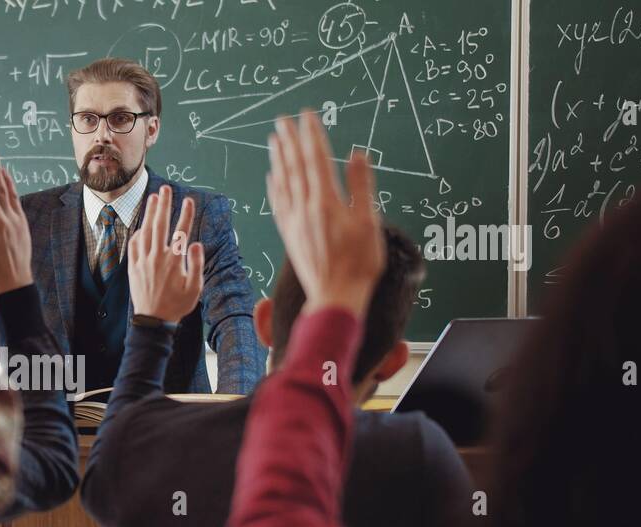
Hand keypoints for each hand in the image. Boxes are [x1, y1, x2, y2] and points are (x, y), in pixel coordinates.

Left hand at [128, 185, 203, 322]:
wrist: (153, 321)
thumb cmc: (176, 305)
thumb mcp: (194, 288)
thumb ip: (196, 264)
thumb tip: (196, 243)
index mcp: (174, 261)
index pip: (181, 231)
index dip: (186, 214)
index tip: (189, 200)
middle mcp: (157, 257)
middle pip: (160, 224)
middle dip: (163, 204)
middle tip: (165, 188)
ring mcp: (143, 261)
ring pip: (145, 231)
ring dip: (149, 213)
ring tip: (153, 197)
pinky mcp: (132, 267)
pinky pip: (134, 244)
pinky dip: (138, 232)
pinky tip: (142, 225)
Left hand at [266, 111, 383, 317]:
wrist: (335, 296)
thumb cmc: (359, 262)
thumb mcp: (369, 222)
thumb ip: (362, 186)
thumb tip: (357, 154)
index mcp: (326, 201)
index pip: (317, 159)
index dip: (311, 135)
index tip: (306, 115)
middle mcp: (305, 208)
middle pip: (295, 166)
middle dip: (289, 140)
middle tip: (282, 119)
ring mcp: (294, 221)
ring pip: (283, 183)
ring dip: (278, 159)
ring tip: (274, 139)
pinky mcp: (288, 234)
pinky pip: (278, 204)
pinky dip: (274, 187)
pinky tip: (271, 177)